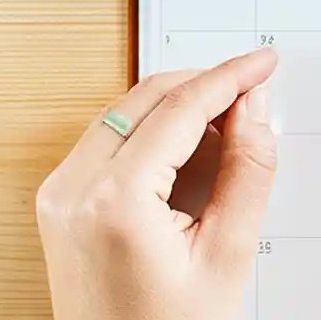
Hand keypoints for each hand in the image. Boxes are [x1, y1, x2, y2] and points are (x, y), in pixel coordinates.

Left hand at [35, 49, 278, 319]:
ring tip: (231, 125)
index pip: (180, 109)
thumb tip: (255, 110)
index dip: (229, 77)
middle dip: (205, 85)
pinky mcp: (59, 204)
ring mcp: (58, 196)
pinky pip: (109, 139)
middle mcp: (72, 190)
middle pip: (146, 98)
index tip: (262, 63)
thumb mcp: (227, 256)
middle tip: (255, 90)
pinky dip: (153, 130)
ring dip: (179, 106)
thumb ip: (248, 172)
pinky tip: (193, 147)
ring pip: (126, 112)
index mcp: (112, 201)